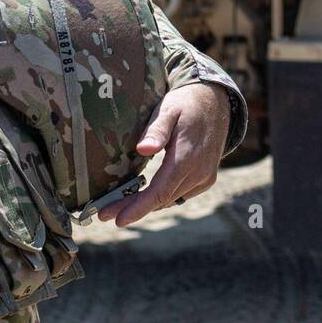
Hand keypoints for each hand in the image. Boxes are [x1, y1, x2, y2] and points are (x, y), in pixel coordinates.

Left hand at [97, 82, 230, 226]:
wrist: (216, 102)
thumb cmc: (186, 104)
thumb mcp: (168, 110)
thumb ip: (157, 130)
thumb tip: (143, 149)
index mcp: (188, 157)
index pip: (160, 192)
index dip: (138, 208)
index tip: (118, 220)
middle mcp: (199, 172)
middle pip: (161, 199)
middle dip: (133, 209)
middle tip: (105, 214)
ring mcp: (204, 177)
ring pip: (170, 200)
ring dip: (145, 205)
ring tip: (118, 206)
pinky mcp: (206, 179)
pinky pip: (179, 195)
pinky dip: (161, 198)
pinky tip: (144, 197)